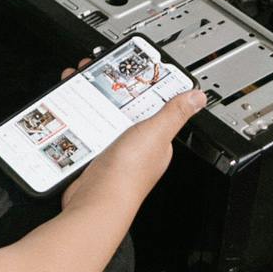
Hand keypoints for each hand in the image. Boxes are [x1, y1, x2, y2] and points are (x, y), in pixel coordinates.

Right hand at [60, 81, 202, 211]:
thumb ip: (175, 114)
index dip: (144, 87)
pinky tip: (73, 110)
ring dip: (94, 102)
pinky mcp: (93, 155)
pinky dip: (81, 118)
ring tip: (82, 85)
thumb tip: (198, 97)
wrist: (97, 201)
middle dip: (113, 91)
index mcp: (157, 140)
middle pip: (126, 110)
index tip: (134, 70)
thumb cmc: (129, 174)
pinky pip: (88, 130)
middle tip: (99, 73)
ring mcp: (114, 151)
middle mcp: (136, 146)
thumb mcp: (156, 134)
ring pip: (104, 118)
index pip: (154, 106)